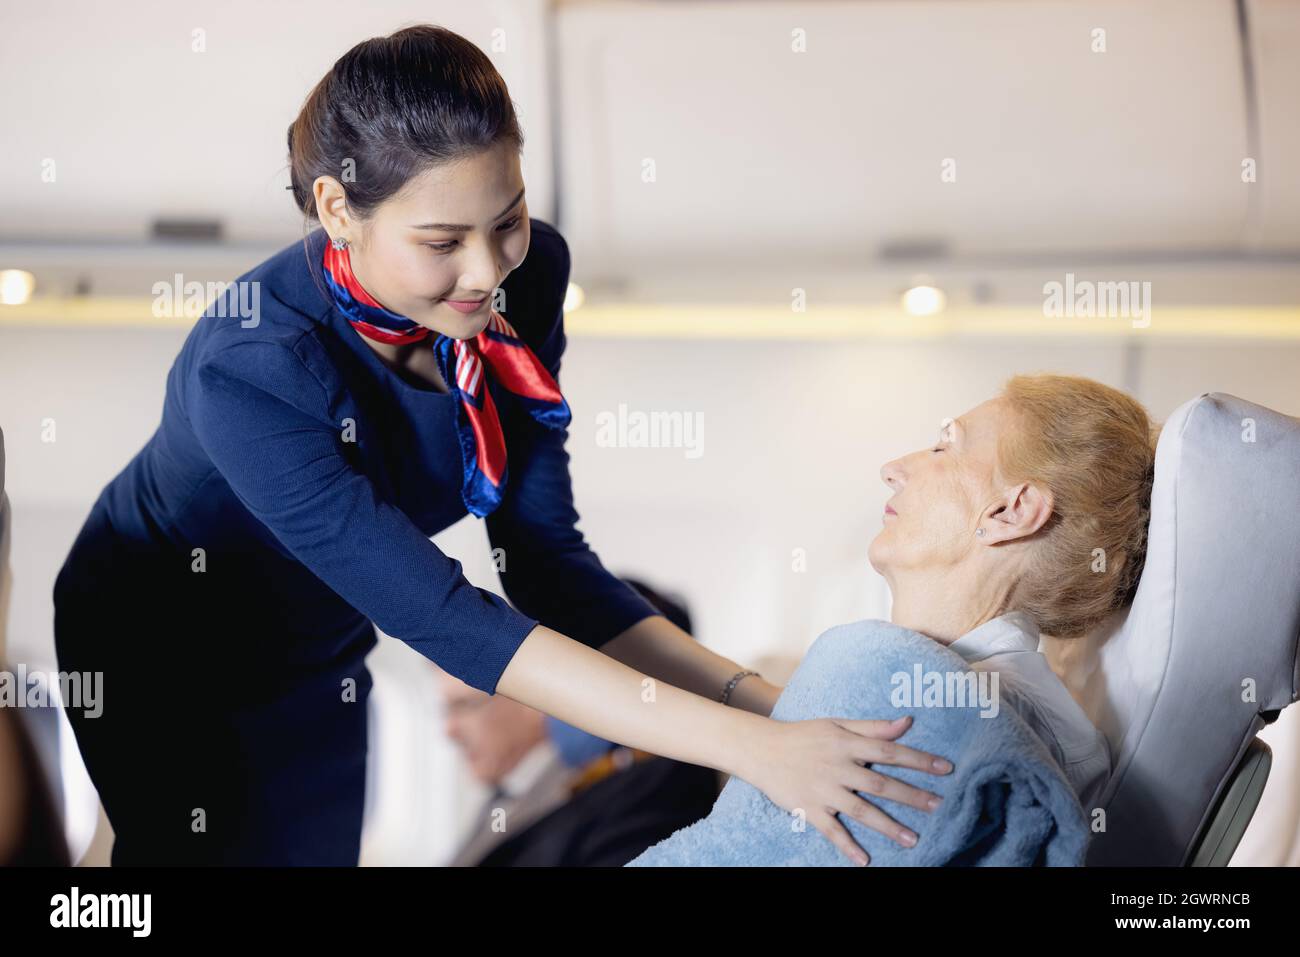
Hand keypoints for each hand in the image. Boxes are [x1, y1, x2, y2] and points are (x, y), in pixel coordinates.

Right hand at [738, 714, 951, 864]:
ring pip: (861, 810)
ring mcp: (824, 790)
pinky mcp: (808, 809)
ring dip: (888, 826)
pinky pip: (831, 830)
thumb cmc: (803, 735)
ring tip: (912, 840)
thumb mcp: (837, 724)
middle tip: (938, 806)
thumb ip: (873, 727)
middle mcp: (838, 767)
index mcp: (847, 744)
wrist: (761, 749)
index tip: (946, 769)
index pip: (889, 751)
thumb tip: (907, 722)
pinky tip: (864, 860)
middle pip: (880, 783)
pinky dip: (846, 846)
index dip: (918, 759)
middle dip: (911, 796)